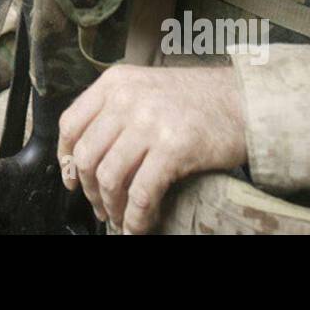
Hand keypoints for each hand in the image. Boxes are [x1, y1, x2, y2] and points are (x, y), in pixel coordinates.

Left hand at [58, 65, 247, 233]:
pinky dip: (137, 217)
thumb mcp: (145, 89)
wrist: (243, 100)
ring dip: (111, 207)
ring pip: (109, 177)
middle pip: (86, 155)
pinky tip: (139, 226)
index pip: (71, 123)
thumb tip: (83, 157)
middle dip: (90, 190)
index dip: (66, 158)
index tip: (72, 179)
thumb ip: (114, 112)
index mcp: (115, 83)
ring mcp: (150, 122)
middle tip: (100, 207)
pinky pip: (142, 193)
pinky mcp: (173, 147)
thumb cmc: (195, 100)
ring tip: (121, 218)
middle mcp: (127, 99)